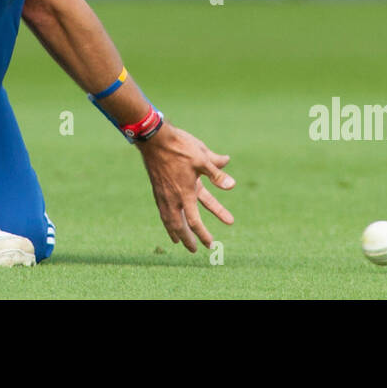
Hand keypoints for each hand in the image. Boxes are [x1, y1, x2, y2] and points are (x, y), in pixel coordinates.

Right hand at [136, 122, 234, 251]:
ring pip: (168, 219)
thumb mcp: (203, 159)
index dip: (203, 234)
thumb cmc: (180, 147)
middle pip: (179, 225)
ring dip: (174, 231)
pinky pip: (163, 209)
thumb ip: (216, 174)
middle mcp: (172, 197)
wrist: (154, 138)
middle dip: (187, 239)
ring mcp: (163, 193)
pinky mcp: (157, 187)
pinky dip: (167, 218)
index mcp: (186, 193)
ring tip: (177, 241)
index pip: (195, 221)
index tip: (210, 243)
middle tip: (194, 250)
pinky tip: (168, 218)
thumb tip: (231, 185)